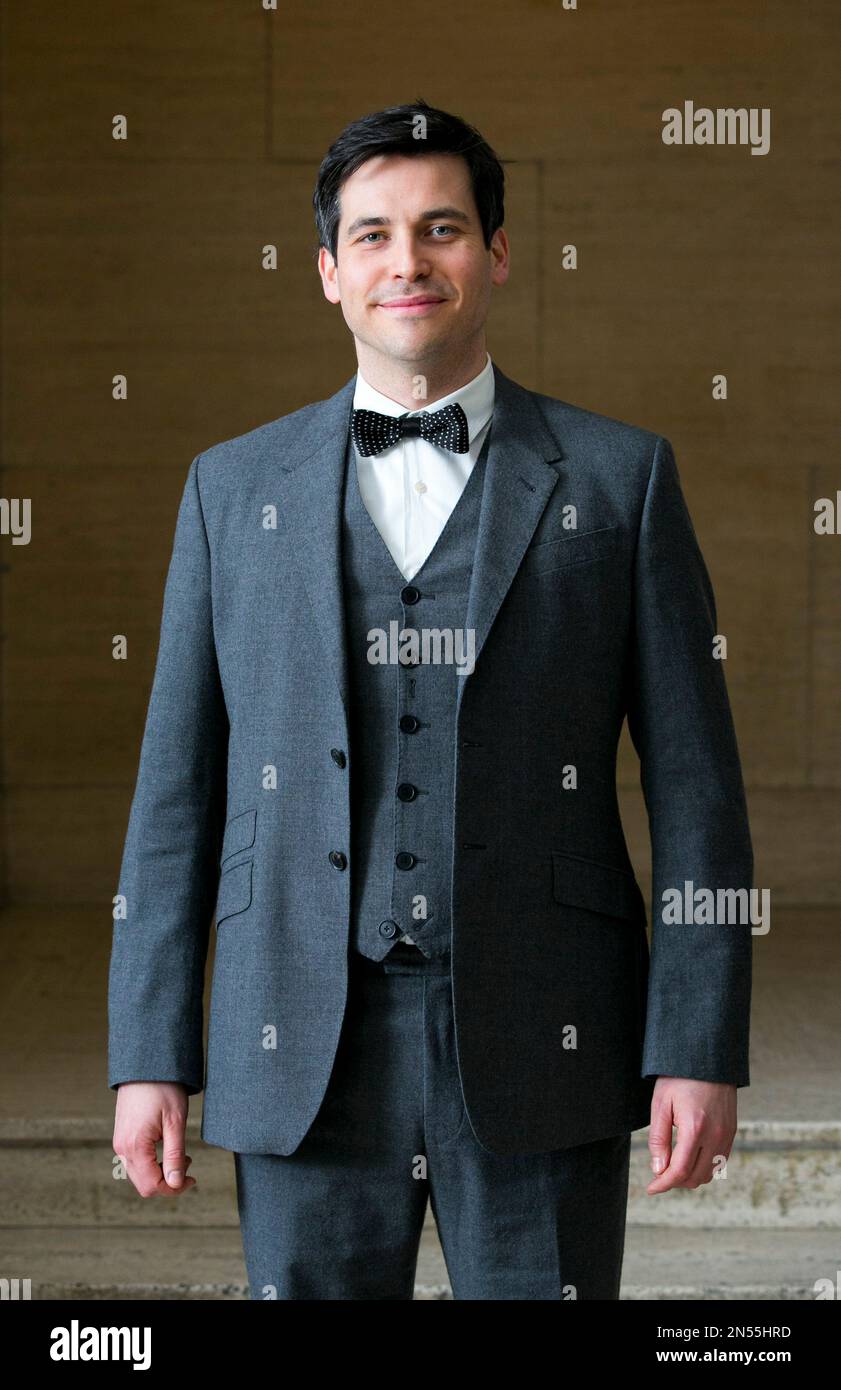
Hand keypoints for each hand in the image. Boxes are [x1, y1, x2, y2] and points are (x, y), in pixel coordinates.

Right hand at [113, 1082, 196, 1196]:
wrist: (145, 1065)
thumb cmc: (163, 1089)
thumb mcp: (175, 1122)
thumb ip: (174, 1156)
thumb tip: (176, 1184)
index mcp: (135, 1147)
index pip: (152, 1186)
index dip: (174, 1189)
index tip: (192, 1178)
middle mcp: (122, 1149)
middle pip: (144, 1184)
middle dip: (168, 1182)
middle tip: (188, 1163)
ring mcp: (120, 1143)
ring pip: (139, 1174)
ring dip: (160, 1173)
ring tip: (180, 1155)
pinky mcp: (122, 1136)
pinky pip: (135, 1162)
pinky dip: (152, 1163)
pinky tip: (166, 1148)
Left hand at [646, 1077, 736, 1193]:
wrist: (708, 1058)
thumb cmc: (680, 1078)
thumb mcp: (661, 1104)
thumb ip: (658, 1139)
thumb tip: (658, 1170)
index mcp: (695, 1128)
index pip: (680, 1170)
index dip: (664, 1184)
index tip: (651, 1188)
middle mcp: (715, 1135)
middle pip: (695, 1177)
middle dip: (675, 1182)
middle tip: (658, 1175)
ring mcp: (727, 1135)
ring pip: (709, 1174)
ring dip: (690, 1177)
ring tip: (672, 1167)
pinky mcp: (732, 1132)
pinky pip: (719, 1162)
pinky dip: (704, 1167)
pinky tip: (689, 1159)